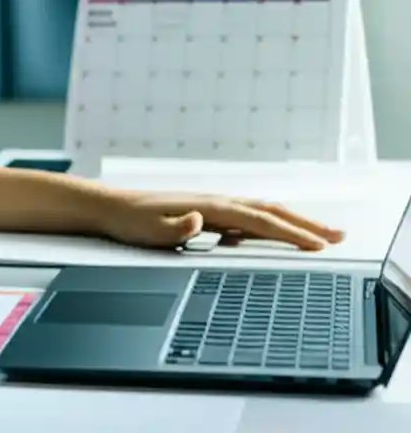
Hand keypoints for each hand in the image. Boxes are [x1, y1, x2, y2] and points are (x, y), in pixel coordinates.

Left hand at [99, 190, 345, 250]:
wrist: (110, 207)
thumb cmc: (130, 220)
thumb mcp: (149, 229)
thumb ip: (176, 227)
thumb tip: (200, 220)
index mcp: (210, 206)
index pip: (259, 221)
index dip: (290, 233)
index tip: (318, 245)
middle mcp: (216, 202)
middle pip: (270, 211)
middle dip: (305, 224)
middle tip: (338, 236)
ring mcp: (212, 206)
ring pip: (261, 213)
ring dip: (291, 222)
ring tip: (317, 234)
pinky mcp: (205, 213)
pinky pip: (245, 220)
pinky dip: (267, 225)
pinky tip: (270, 236)